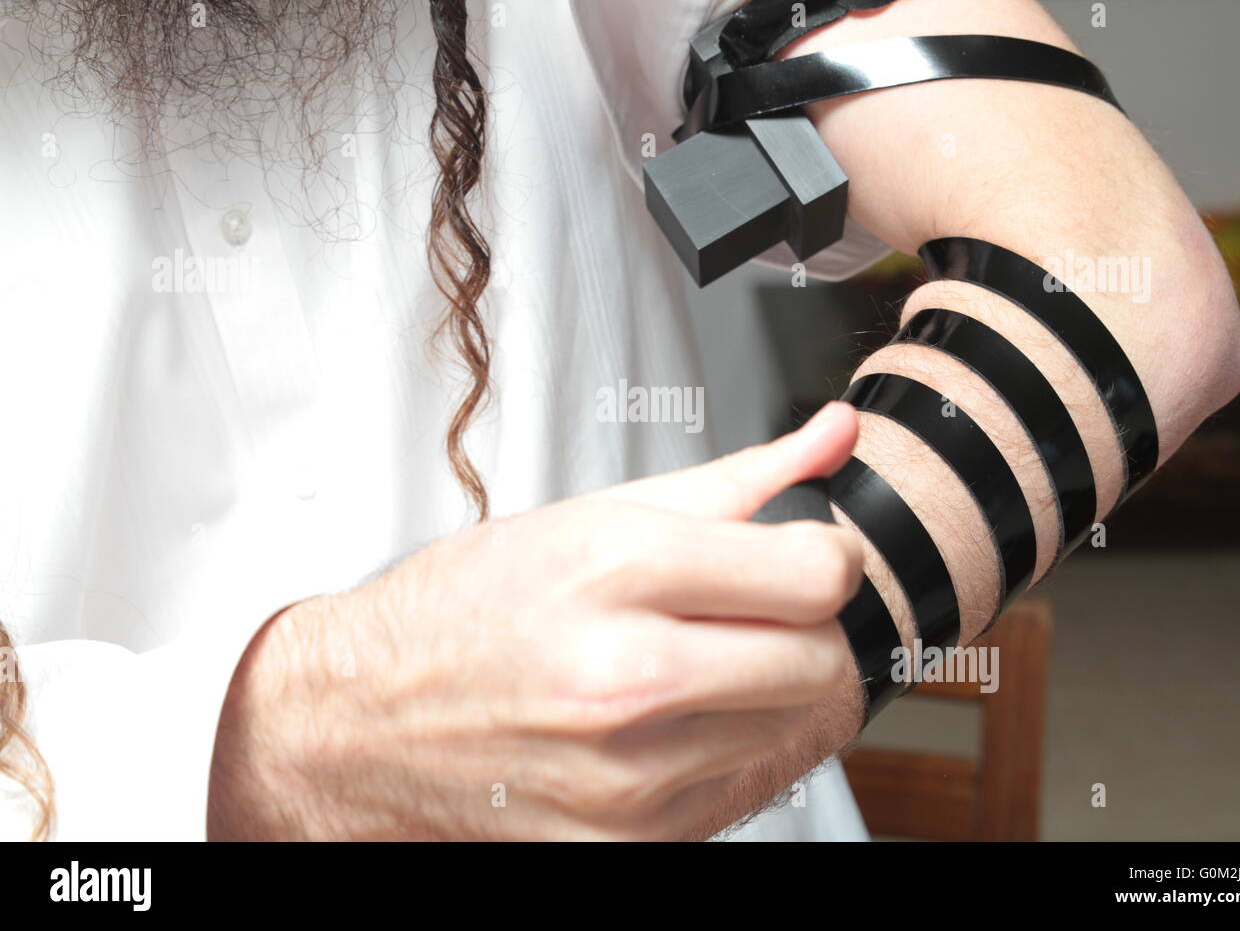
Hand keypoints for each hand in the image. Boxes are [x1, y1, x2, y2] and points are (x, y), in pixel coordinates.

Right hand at [208, 403, 866, 839]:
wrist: (365, 722)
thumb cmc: (471, 609)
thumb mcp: (595, 515)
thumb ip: (736, 479)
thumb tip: (835, 436)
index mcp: (620, 572)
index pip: (817, 574)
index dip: (822, 561)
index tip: (795, 562)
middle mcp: (628, 679)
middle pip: (822, 660)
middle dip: (804, 631)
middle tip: (750, 615)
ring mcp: (630, 776)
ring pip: (792, 728)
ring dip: (765, 693)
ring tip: (691, 667)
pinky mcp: (630, 842)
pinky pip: (742, 791)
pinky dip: (726, 752)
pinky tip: (668, 723)